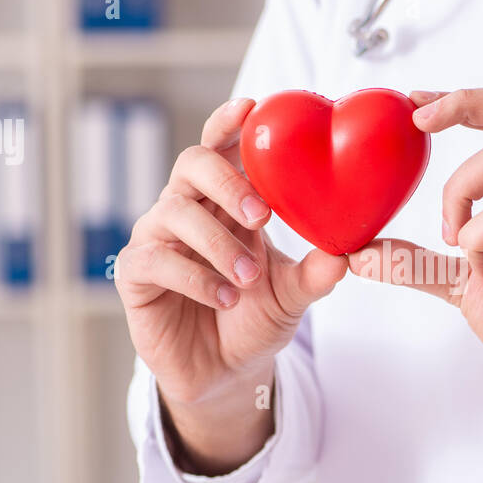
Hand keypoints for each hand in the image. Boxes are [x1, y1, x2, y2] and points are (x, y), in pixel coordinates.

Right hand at [117, 98, 347, 471]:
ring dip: (217, 242)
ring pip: (174, 212)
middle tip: (262, 214)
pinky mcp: (135, 275)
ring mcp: (156, 239)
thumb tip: (347, 252)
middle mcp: (186, 210)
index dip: (229, 124)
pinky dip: (196, 277)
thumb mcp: (293, 295)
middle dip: (227, 181)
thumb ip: (317, 273)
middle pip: (191, 164)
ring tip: (249, 276)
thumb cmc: (255, 318)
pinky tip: (225, 297)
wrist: (225, 374)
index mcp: (223, 201)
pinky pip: (156, 260)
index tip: (252, 108)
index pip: (221, 148)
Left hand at [350, 88, 482, 479]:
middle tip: (418, 123)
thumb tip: (359, 253)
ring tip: (454, 236)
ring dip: (459, 190)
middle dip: (463, 104)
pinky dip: (475, 232)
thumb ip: (417, 262)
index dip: (463, 99)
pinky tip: (474, 262)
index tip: (415, 105)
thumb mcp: (463, 284)